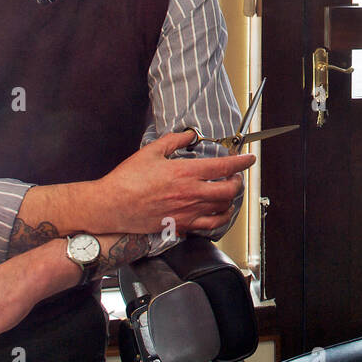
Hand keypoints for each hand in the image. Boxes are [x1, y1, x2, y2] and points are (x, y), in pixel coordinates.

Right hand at [87, 131, 253, 236]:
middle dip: (238, 182)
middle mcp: (191, 194)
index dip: (241, 162)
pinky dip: (219, 219)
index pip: (224, 166)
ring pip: (223, 209)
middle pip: (229, 190)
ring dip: (230, 200)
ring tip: (228, 194)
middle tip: (236, 177)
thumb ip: (174, 141)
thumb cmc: (127, 180)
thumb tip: (189, 135)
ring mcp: (187, 212)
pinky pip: (209, 226)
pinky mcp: (181, 225)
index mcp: (185, 173)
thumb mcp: (151, 151)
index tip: (249, 159)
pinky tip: (218, 213)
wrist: (111, 206)